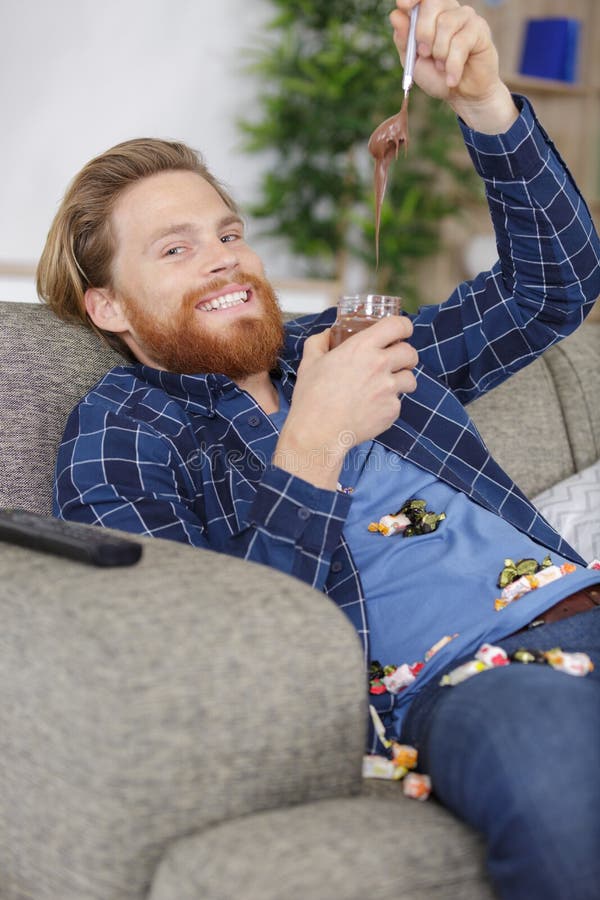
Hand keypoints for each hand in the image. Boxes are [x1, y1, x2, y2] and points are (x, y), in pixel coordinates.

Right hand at [273, 316, 417, 489]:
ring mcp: (389, 389)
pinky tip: (372, 407)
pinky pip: (399, 402)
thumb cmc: (312, 397)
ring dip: (401, 380)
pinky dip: (389, 404)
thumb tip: (327, 335)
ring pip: (410, 378)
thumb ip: (319, 342)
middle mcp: (380, 365)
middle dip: (404, 356)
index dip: (403, 327)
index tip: (400, 332)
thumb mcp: (309, 362)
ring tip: (385, 387)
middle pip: (410, 352)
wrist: (318, 432)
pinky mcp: (392, 411)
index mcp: (362, 347)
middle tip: (393, 362)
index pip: (398, 325)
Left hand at [391, 0, 517, 133]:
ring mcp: (465, 16)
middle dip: (423, 32)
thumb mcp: (413, 61)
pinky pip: (460, 42)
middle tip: (425, 54)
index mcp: (430, 13)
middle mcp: (448, 9)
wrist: (461, 95)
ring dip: (439, 52)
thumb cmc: (437, 76)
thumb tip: (395, 14)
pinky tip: (452, 78)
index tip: (403, 6)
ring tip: (441, 67)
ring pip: (445, 23)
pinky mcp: (479, 28)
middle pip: (431, 3)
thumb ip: (404, 39)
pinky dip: (452, 65)